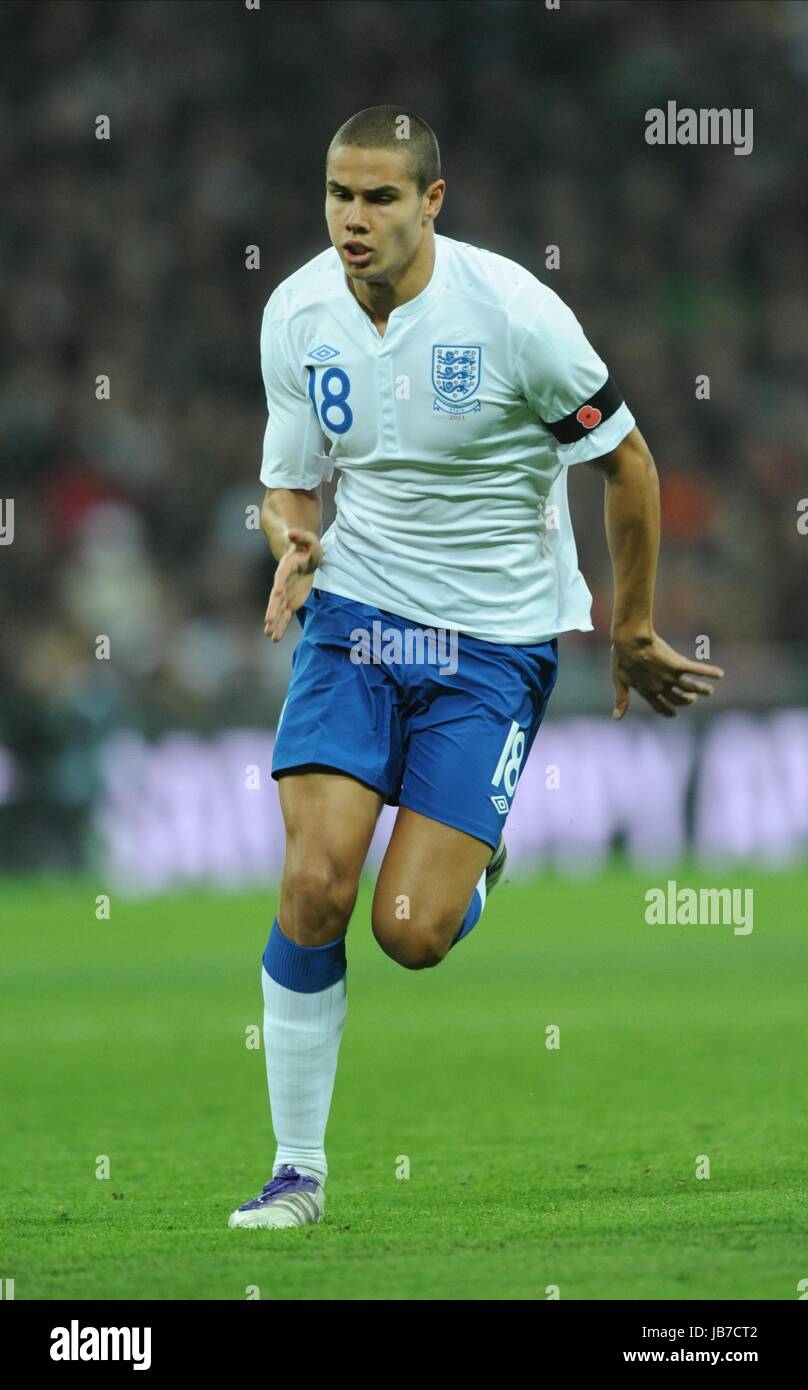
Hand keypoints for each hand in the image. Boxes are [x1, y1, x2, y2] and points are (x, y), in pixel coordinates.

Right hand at [264, 528, 321, 642]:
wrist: (304, 556)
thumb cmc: (307, 547)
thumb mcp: (309, 539)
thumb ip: (301, 536)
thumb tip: (291, 533)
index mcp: (287, 566)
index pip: (282, 575)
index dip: (280, 583)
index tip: (278, 592)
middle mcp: (282, 582)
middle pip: (276, 597)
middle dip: (273, 609)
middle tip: (268, 622)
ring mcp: (286, 594)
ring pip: (279, 610)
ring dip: (275, 623)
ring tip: (269, 635)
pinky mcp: (291, 602)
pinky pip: (285, 616)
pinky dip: (280, 626)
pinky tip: (274, 638)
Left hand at [611, 630, 723, 718]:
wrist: (631, 641)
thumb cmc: (623, 658)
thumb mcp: (620, 680)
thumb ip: (622, 699)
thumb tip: (616, 718)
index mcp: (648, 692)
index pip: (660, 707)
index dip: (668, 712)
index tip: (674, 713)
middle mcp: (662, 687)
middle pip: (679, 699)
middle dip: (686, 701)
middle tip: (691, 698)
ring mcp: (671, 677)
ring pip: (691, 688)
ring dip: (702, 690)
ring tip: (709, 691)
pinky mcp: (679, 664)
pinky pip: (697, 670)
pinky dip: (710, 672)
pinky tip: (720, 674)